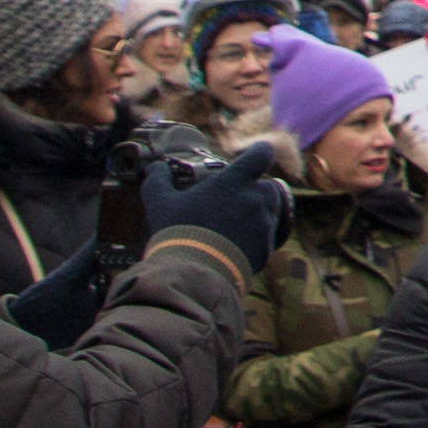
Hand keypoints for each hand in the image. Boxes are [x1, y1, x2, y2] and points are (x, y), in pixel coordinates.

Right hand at [143, 147, 289, 272]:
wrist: (194, 274)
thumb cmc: (178, 233)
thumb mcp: (159, 202)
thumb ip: (157, 179)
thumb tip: (156, 167)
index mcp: (234, 182)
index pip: (262, 154)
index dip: (259, 152)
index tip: (254, 157)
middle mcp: (256, 199)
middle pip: (268, 186)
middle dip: (256, 190)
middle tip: (235, 202)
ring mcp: (264, 224)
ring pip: (271, 211)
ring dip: (259, 214)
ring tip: (234, 226)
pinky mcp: (266, 247)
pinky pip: (267, 238)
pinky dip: (256, 239)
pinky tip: (235, 246)